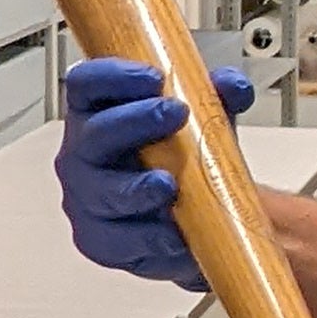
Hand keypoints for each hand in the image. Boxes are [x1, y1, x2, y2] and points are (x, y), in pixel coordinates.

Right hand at [56, 54, 252, 286]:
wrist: (194, 218)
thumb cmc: (182, 160)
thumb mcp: (204, 121)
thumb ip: (218, 98)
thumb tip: (233, 86)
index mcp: (98, 113)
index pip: (87, 84)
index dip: (112, 76)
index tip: (153, 76)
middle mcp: (83, 153)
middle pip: (94, 134)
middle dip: (134, 122)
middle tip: (174, 113)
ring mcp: (87, 197)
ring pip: (102, 191)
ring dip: (136, 187)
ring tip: (168, 184)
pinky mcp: (98, 240)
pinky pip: (116, 241)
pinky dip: (148, 238)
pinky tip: (172, 233)